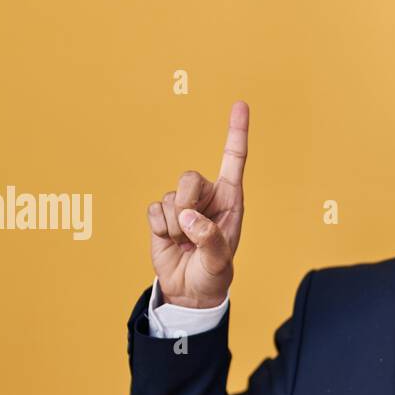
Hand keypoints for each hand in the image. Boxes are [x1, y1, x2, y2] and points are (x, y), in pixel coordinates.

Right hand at [146, 100, 249, 308]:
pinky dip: (160, 229)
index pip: (234, 159)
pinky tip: (170, 241)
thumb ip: (208, 239)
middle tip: (192, 232)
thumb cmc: (214, 273)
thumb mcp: (219, 261)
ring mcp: (183, 204)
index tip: (241, 104)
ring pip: (170, 198)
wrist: (191, 290)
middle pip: (189, 177)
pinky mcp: (162, 214)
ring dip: (175, 227)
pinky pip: (154, 209)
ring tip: (185, 243)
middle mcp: (207, 196)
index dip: (236, 132)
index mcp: (230, 199)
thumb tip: (189, 217)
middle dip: (187, 205)